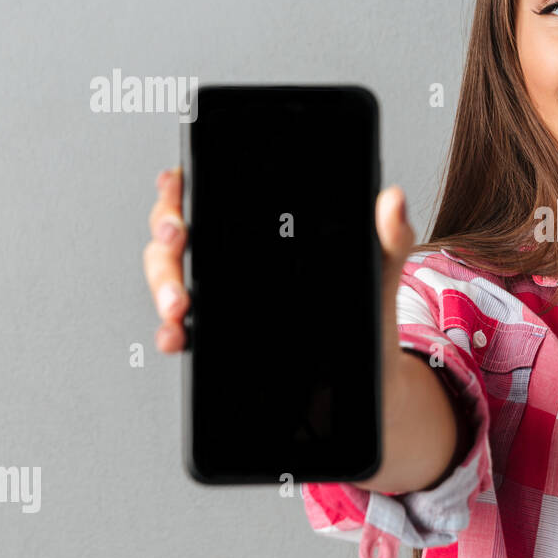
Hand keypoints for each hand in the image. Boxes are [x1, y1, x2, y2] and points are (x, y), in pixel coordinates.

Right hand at [141, 167, 417, 372]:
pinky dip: (170, 332)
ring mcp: (221, 294)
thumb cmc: (367, 312)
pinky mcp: (217, 335)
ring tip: (179, 303)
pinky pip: (180, 327)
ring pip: (170, 275)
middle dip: (167, 233)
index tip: (175, 184)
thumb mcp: (378, 273)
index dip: (182, 183)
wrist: (371, 374)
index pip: (210, 190)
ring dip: (163, 284)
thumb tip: (394, 200)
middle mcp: (234, 255)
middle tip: (178, 240)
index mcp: (268, 227)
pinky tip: (176, 337)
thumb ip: (388, 238)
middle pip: (177, 230)